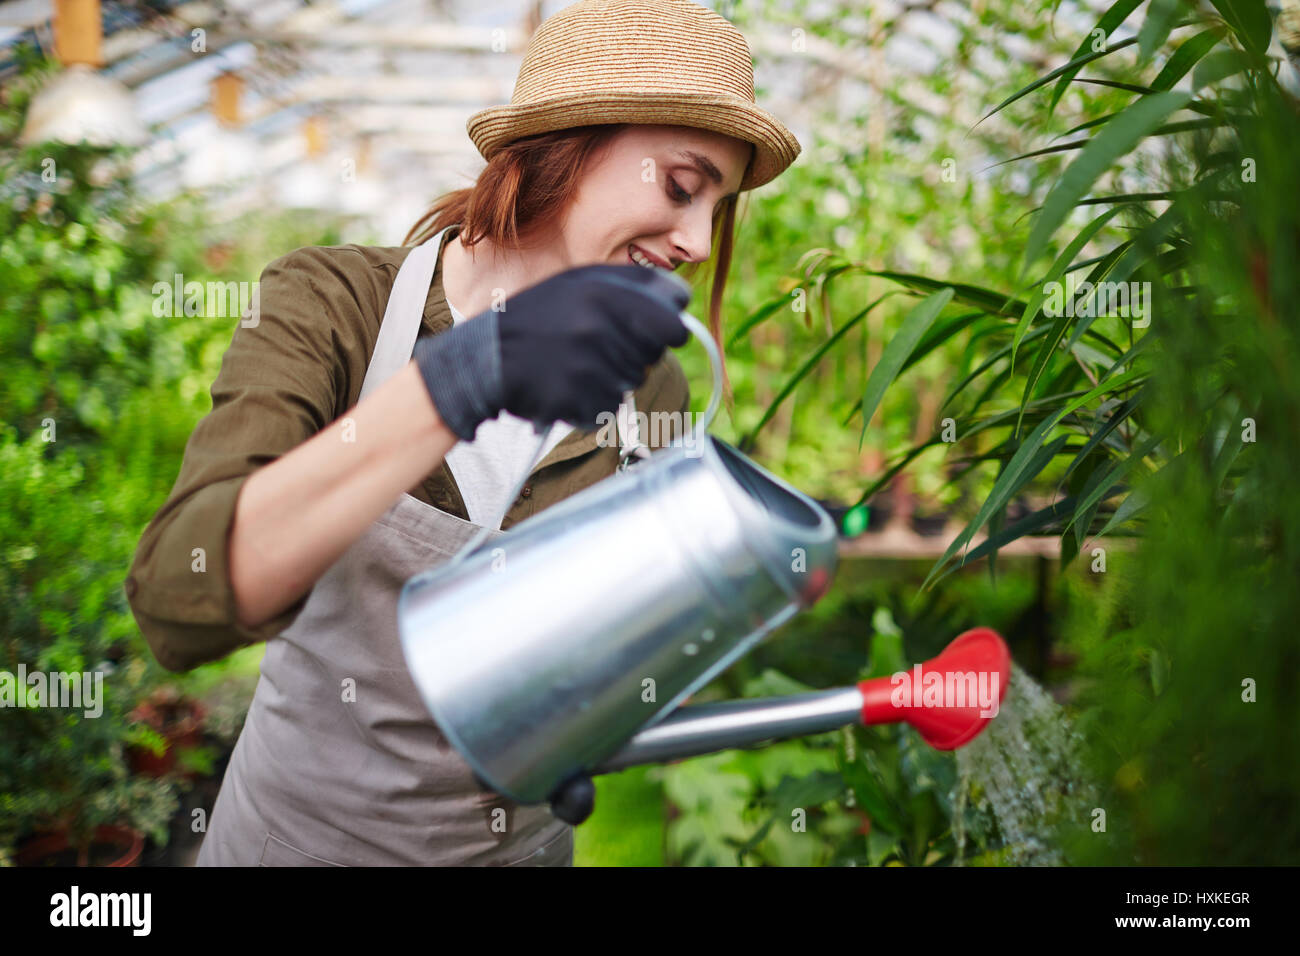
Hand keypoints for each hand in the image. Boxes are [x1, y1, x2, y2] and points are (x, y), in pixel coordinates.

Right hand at [413, 264, 689, 439]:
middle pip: (654, 354)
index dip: (667, 329)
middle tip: (596, 345)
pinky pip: (609, 406)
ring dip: (611, 376)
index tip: (655, 332)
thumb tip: (681, 300)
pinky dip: (593, 401)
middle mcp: (600, 328)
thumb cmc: (538, 319)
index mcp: (604, 293)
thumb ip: (631, 286)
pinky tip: (566, 384)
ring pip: (632, 381)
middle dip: (635, 351)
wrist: (486, 359)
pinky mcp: (579, 400)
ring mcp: (589, 366)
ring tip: (575, 363)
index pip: (672, 322)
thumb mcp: (579, 283)